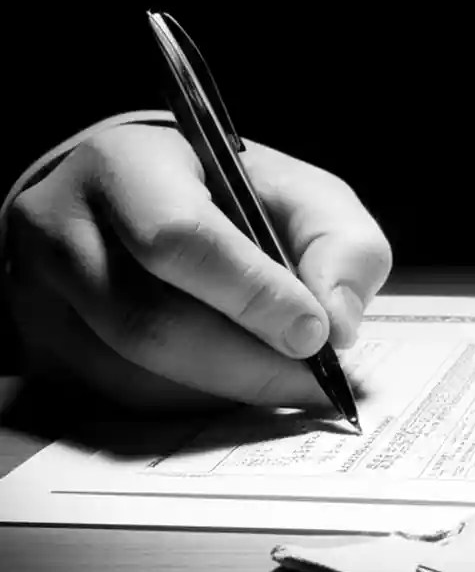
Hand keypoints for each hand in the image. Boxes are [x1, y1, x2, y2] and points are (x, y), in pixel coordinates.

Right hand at [3, 124, 391, 411]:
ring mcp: (38, 296)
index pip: (179, 239)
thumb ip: (340, 243)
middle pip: (152, 323)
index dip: (254, 295)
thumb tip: (338, 322)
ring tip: (286, 385)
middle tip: (314, 381)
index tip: (315, 333)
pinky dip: (193, 406)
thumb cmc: (225, 195)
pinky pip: (121, 402)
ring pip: (136, 376)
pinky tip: (236, 387)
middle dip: (250, 363)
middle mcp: (59, 228)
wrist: (134, 202)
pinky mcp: (40, 351)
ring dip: (226, 392)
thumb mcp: (298, 191)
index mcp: (125, 166)